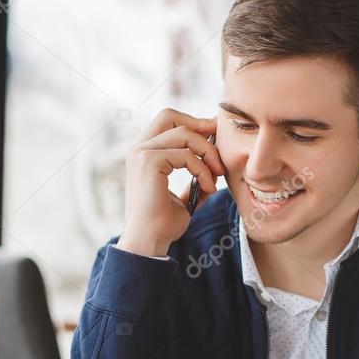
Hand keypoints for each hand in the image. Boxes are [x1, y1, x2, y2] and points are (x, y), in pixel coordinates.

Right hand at [117, 108, 223, 257]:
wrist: (149, 243)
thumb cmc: (163, 224)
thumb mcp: (183, 197)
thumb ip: (194, 179)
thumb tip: (215, 168)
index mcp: (144, 154)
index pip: (167, 121)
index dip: (193, 123)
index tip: (215, 137)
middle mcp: (138, 149)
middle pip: (171, 116)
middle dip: (199, 125)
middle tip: (220, 144)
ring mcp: (142, 154)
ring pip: (184, 134)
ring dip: (208, 153)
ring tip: (218, 175)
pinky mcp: (149, 162)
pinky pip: (186, 155)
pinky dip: (203, 170)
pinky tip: (209, 188)